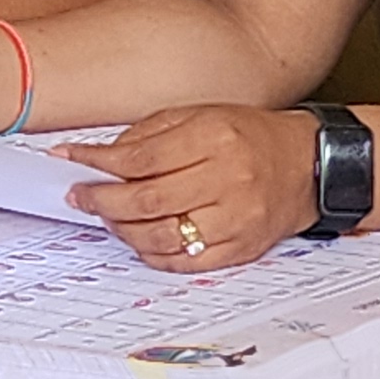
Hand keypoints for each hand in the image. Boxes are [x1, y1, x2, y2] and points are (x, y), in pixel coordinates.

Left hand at [53, 106, 318, 272]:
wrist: (309, 165)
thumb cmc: (249, 136)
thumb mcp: (199, 116)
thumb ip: (149, 134)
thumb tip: (99, 157)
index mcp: (214, 139)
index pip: (139, 159)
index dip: (96, 163)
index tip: (69, 161)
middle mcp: (227, 180)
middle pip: (146, 202)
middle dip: (101, 201)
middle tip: (80, 196)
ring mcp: (237, 219)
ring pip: (162, 237)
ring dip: (123, 230)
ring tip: (108, 217)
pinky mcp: (242, 249)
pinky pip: (186, 262)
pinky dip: (153, 254)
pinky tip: (139, 239)